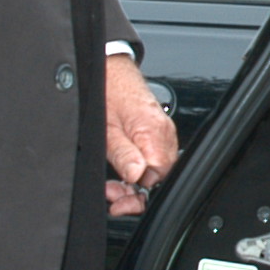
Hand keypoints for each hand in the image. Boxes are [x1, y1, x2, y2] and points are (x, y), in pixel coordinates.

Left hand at [101, 53, 176, 218]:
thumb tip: (136, 176)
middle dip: (135, 193)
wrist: (109, 68)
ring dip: (136, 183)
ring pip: (157, 170)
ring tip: (112, 186)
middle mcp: (164, 134)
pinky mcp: (157, 130)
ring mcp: (163, 132)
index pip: (157, 178)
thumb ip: (123, 153)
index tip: (116, 201)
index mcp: (153, 133)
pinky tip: (123, 172)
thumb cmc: (105, 92)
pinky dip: (140, 169)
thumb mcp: (106, 129)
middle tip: (111, 196)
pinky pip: (155, 158)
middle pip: (160, 178)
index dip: (137, 195)